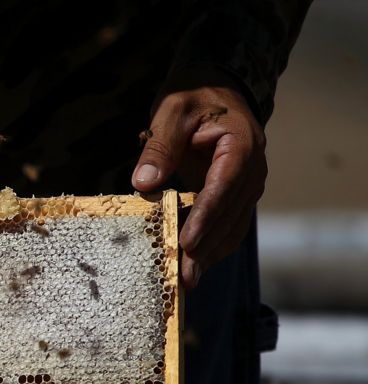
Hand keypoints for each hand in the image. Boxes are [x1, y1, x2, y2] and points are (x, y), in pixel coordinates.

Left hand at [131, 69, 267, 288]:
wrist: (215, 90)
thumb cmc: (192, 98)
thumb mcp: (172, 112)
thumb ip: (160, 146)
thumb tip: (144, 184)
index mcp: (240, 145)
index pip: (223, 187)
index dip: (206, 217)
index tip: (186, 242)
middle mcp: (252, 169)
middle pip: (230, 215)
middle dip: (206, 247)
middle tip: (183, 275)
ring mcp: (247, 185)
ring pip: (232, 227)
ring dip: (210, 254)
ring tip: (186, 279)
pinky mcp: (236, 195)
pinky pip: (228, 225)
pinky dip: (212, 246)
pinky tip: (194, 264)